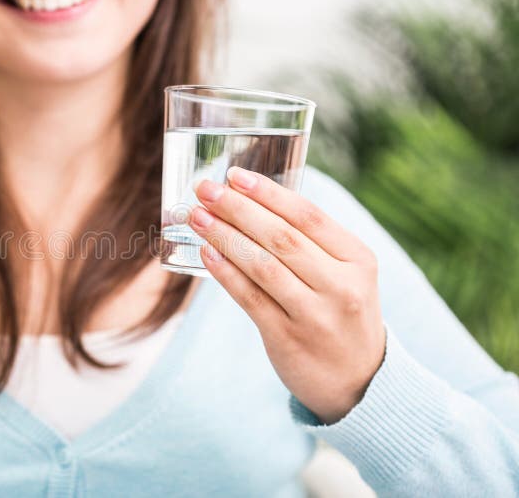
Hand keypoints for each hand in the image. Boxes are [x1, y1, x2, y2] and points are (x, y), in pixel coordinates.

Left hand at [189, 166, 386, 423]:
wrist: (360, 382)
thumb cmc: (342, 315)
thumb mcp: (346, 275)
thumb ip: (312, 244)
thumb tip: (251, 202)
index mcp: (358, 260)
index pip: (308, 215)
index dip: (267, 192)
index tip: (234, 175)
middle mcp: (341, 285)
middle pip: (281, 236)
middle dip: (237, 208)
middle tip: (204, 189)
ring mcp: (315, 315)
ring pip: (262, 265)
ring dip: (225, 236)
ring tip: (196, 217)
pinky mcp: (288, 338)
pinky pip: (250, 298)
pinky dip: (225, 273)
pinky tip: (206, 253)